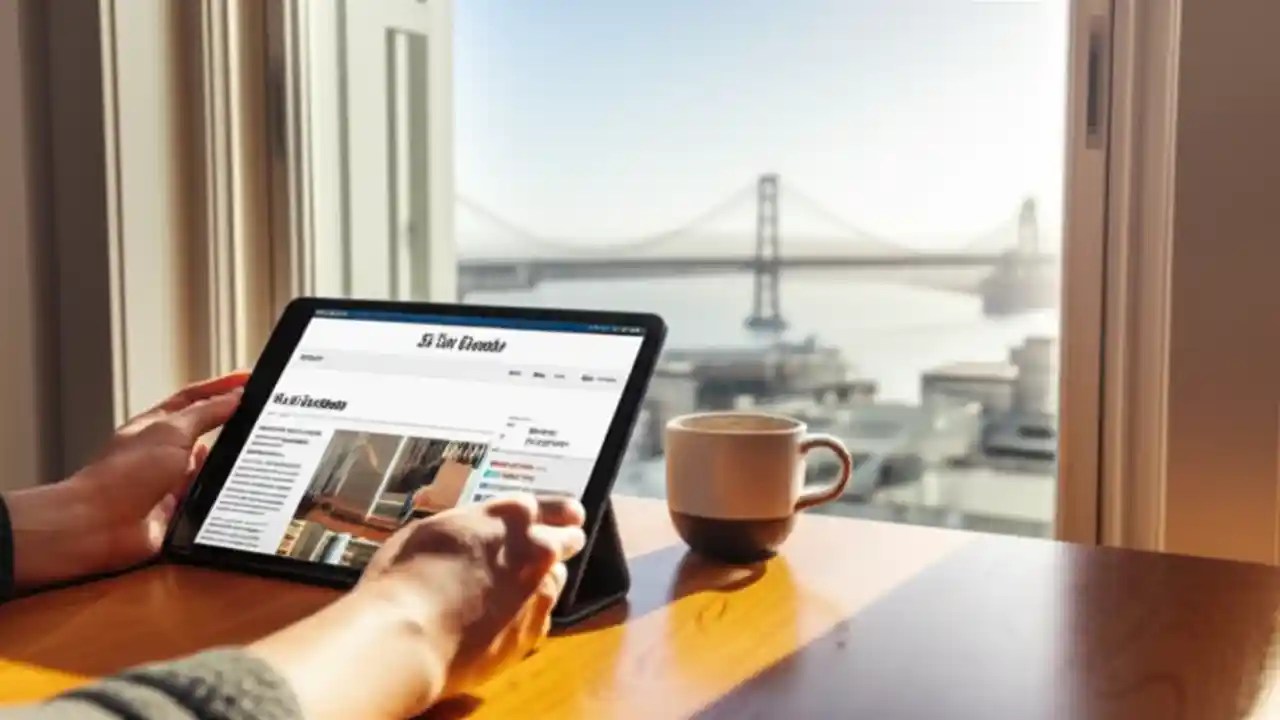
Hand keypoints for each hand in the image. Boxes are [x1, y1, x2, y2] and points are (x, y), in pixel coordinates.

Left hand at [3, 372, 247, 589]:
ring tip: (265, 455)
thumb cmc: (126, 473)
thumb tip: (235, 397)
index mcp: (158, 426)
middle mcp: (165, 452)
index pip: (195, 398)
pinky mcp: (180, 511)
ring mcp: (172, 482)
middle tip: (267, 420)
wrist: (99, 526)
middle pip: (206, 432)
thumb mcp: (171, 433)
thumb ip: (206, 414)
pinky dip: (224, 495)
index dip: (221, 387)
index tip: (249, 380)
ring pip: (211, 468)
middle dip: (233, 425)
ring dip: (230, 464)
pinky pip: (210, 499)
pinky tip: (243, 490)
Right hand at [249, 495, 586, 719]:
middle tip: (546, 553)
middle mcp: (538, 549)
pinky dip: (527, 616)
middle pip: (569, 541)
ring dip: (542, 581)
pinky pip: (541, 617)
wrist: (408, 636)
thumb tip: (476, 530)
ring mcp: (541, 592)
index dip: (562, 513)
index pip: (558, 507)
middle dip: (561, 544)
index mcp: (512, 515)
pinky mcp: (535, 632)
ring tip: (514, 592)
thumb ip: (470, 525)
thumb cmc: (406, 575)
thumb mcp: (433, 529)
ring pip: (557, 580)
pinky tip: (502, 622)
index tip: (568, 517)